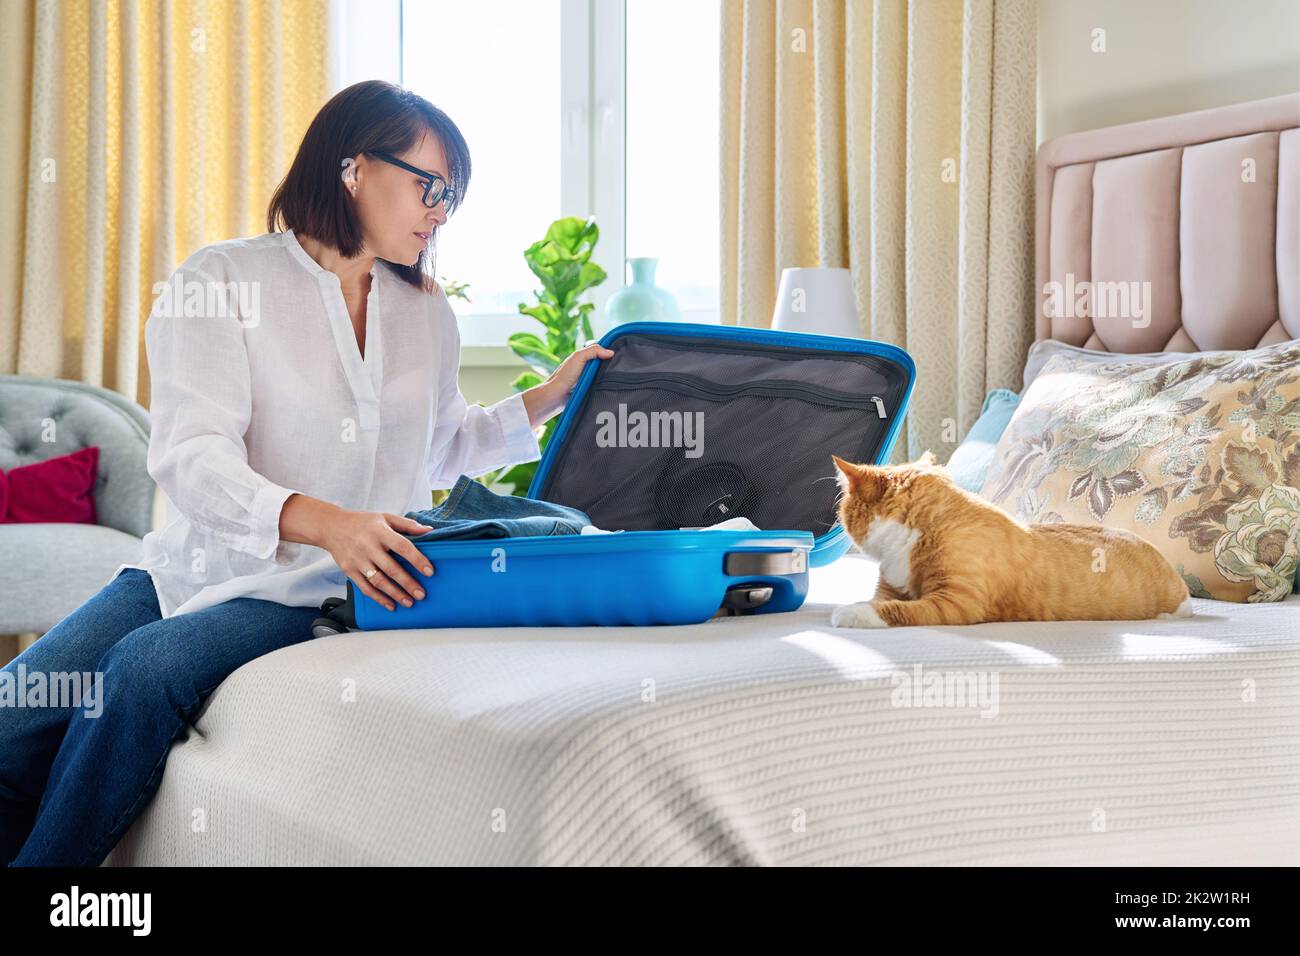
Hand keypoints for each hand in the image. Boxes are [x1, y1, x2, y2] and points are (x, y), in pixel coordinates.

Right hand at [317, 510, 435, 611]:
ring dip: (395, 594)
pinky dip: (378, 598)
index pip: (402, 546)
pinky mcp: (349, 570)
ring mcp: (357, 560)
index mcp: (380, 532)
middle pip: (390, 568)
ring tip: (409, 602)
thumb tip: (429, 531)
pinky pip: (365, 588)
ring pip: (378, 581)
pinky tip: (390, 604)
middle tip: (421, 594)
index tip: (429, 571)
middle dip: (407, 583)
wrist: (331, 527)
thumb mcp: (385, 517)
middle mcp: (368, 546)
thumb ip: (408, 525)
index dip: (417, 559)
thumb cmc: (362, 522)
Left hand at [534, 341, 614, 420]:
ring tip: (617, 379)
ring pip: (604, 377)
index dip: (609, 353)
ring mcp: (588, 380)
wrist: (556, 396)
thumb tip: (611, 353)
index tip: (619, 355)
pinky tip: (610, 388)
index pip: (600, 352)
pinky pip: (601, 387)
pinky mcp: (589, 391)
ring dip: (609, 378)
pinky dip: (605, 387)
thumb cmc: (564, 376)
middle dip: (611, 366)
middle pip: (603, 365)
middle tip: (620, 369)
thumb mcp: (579, 357)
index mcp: (583, 358)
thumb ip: (594, 351)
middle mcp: (585, 368)